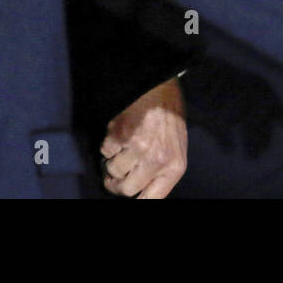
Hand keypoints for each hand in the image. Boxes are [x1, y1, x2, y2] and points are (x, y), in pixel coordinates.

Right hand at [100, 78, 187, 197]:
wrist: (159, 82)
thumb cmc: (169, 113)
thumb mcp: (176, 145)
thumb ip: (162, 169)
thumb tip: (142, 189)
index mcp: (175, 166)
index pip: (152, 200)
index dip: (136, 198)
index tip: (126, 191)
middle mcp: (158, 161)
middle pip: (127, 190)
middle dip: (116, 183)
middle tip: (113, 175)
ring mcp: (139, 149)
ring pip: (113, 171)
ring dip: (112, 160)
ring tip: (121, 146)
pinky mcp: (122, 136)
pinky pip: (105, 151)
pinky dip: (107, 143)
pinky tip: (118, 132)